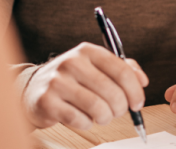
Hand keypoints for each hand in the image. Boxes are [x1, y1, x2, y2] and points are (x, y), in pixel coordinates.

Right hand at [23, 42, 148, 129]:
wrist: (33, 89)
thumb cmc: (71, 80)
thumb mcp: (95, 67)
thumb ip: (122, 69)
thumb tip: (142, 80)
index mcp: (87, 51)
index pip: (121, 70)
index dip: (135, 91)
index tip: (138, 103)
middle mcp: (71, 62)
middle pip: (112, 92)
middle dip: (120, 108)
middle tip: (116, 112)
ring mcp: (57, 81)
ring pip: (98, 108)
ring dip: (104, 118)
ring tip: (100, 116)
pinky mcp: (47, 101)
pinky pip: (80, 120)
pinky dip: (86, 123)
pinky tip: (82, 117)